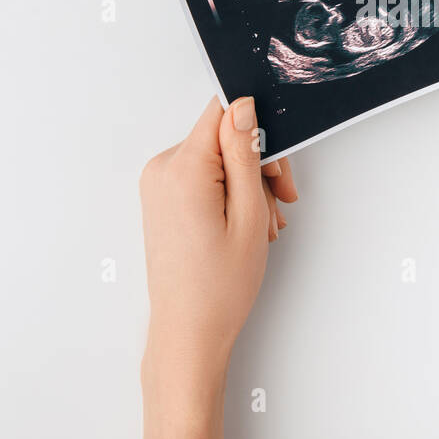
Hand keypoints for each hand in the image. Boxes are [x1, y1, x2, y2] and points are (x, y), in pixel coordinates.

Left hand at [138, 95, 298, 438]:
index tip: (275, 167)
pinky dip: (227, 194)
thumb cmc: (218, 286)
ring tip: (263, 225)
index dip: (257, 133)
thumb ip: (244, 153)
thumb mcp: (248, 213)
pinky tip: (244, 224)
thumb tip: (243, 107)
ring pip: (216, 159)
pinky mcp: (162, 199)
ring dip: (247, 184)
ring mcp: (158, 185)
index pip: (222, 112)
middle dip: (257, 164)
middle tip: (280, 202)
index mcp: (183, 168)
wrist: (188, 331)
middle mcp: (162, 170)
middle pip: (221, 137)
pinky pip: (202, 177)